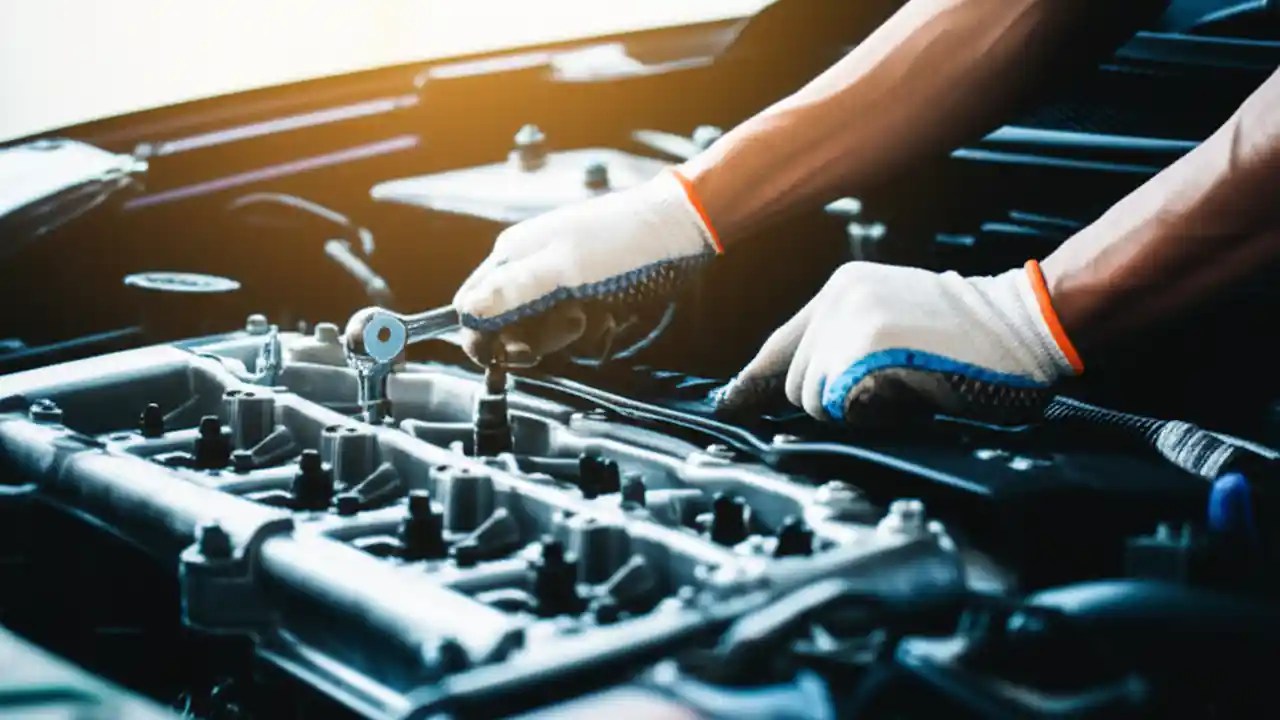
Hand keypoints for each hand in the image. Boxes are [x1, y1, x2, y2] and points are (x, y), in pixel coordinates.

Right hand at [452, 168, 720, 364]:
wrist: (676, 228)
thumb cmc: (623, 243)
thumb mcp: (567, 268)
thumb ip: (516, 290)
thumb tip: (468, 313)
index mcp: (512, 255)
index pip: (472, 307)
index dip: (482, 338)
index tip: (507, 360)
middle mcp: (526, 267)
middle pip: (502, 324)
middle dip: (530, 338)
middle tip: (568, 327)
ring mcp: (553, 279)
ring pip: (535, 328)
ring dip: (560, 334)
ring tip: (589, 315)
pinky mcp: (579, 291)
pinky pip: (564, 324)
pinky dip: (582, 328)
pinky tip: (603, 314)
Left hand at [714, 261, 1082, 425]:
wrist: (1025, 323)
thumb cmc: (968, 336)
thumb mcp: (892, 322)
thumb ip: (842, 346)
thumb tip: (792, 393)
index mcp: (841, 291)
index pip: (780, 345)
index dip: (755, 382)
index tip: (729, 405)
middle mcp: (838, 301)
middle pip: (794, 383)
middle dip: (830, 402)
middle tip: (887, 389)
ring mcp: (851, 324)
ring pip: (814, 399)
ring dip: (850, 410)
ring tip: (901, 387)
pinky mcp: (869, 351)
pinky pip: (843, 406)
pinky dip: (871, 414)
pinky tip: (907, 394)